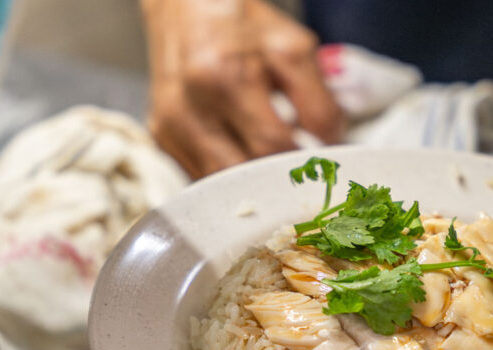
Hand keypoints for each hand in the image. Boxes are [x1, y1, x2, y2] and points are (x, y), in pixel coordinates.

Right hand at [142, 0, 344, 177]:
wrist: (184, 6)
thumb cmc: (241, 25)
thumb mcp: (293, 49)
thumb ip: (318, 103)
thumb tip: (331, 151)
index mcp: (224, 77)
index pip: (273, 146)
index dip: (304, 163)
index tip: (323, 169)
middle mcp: (189, 106)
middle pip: (243, 174)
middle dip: (278, 182)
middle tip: (303, 180)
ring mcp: (170, 126)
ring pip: (220, 185)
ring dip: (253, 188)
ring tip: (277, 176)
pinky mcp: (161, 137)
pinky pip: (201, 177)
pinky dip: (228, 180)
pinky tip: (247, 165)